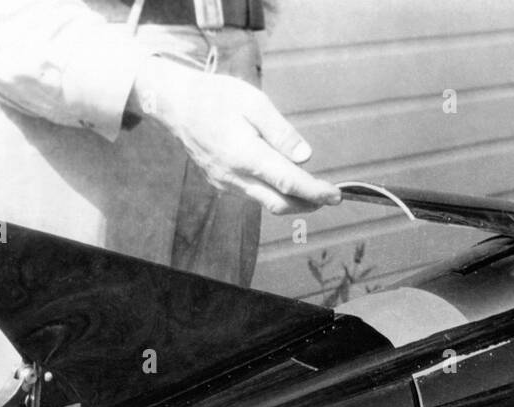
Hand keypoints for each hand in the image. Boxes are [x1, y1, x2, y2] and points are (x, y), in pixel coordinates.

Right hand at [131, 55, 341, 214]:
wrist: (177, 105)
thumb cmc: (217, 97)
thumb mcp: (253, 102)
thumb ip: (280, 132)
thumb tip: (305, 157)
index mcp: (245, 154)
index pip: (288, 182)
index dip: (315, 191)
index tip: (336, 195)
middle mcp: (235, 176)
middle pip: (280, 203)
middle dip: (308, 203)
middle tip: (329, 196)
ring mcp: (226, 183)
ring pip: (266, 202)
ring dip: (292, 200)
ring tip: (312, 189)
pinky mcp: (221, 184)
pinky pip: (253, 195)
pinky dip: (273, 193)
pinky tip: (283, 181)